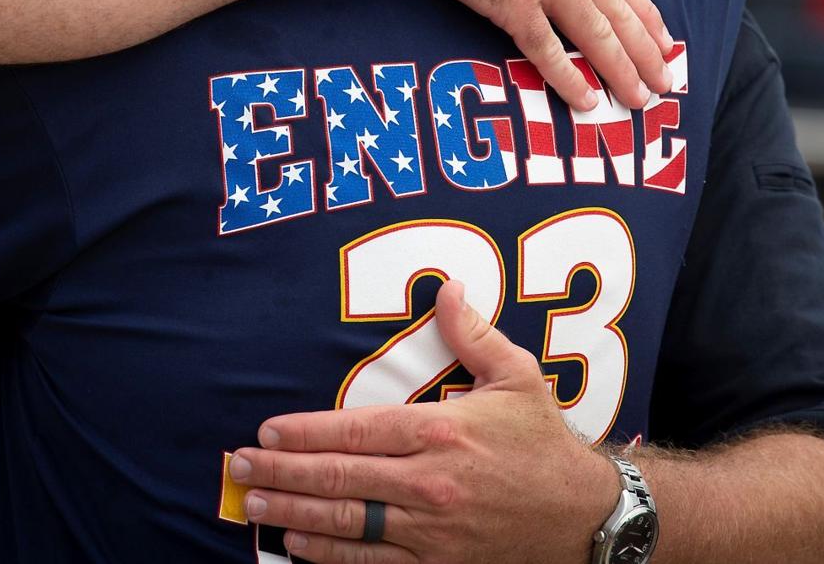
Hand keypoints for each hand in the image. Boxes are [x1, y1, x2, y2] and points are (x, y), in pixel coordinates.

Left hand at [230, 280, 617, 562]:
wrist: (584, 517)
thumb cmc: (544, 442)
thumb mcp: (516, 375)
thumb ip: (472, 332)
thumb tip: (447, 287)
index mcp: (440, 430)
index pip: (354, 430)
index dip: (304, 432)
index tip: (266, 431)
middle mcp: (428, 482)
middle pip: (337, 478)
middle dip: (281, 473)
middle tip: (239, 468)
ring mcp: (431, 530)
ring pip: (345, 524)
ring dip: (292, 515)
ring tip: (252, 506)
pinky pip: (372, 563)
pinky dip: (329, 557)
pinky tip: (297, 548)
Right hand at [395, 0, 671, 112]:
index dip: (645, 12)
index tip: (664, 38)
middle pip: (616, 12)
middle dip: (645, 50)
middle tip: (665, 82)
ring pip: (594, 33)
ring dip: (620, 70)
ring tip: (638, 99)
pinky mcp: (510, 3)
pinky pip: (546, 49)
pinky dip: (569, 77)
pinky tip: (586, 101)